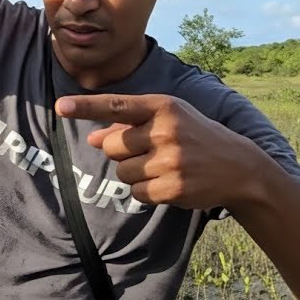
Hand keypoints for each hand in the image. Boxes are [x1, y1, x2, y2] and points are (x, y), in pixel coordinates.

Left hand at [54, 93, 266, 209]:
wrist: (238, 166)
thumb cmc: (194, 137)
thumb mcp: (167, 120)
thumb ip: (128, 125)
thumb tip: (92, 137)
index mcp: (163, 107)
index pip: (117, 106)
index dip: (85, 107)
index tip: (60, 106)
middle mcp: (166, 131)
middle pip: (111, 146)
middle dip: (121, 152)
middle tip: (148, 152)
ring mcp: (171, 160)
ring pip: (122, 172)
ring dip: (134, 173)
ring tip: (162, 167)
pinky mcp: (173, 187)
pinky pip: (136, 193)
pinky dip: (146, 191)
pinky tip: (168, 182)